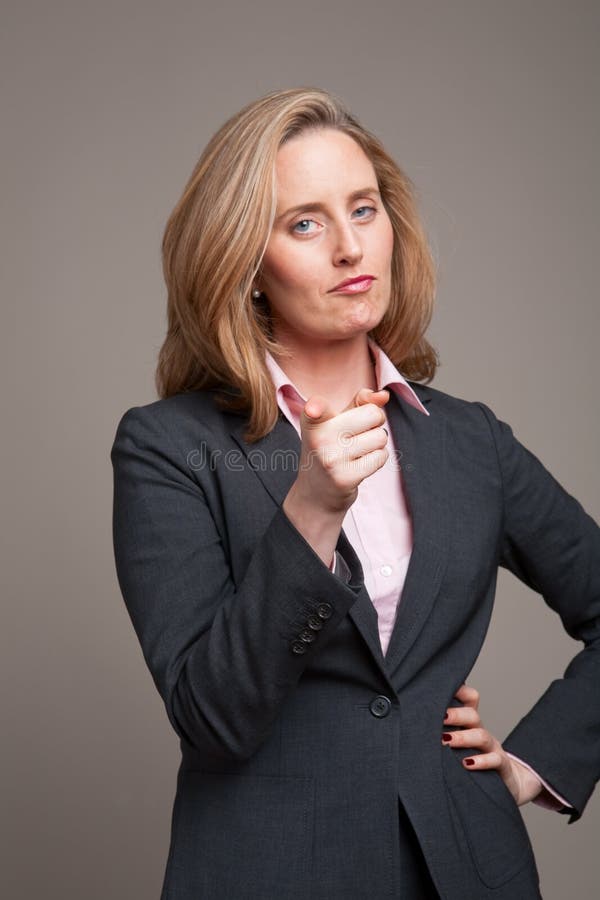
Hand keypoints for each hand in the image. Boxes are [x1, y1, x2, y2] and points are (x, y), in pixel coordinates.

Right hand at [293, 387, 390, 515]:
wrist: (317, 494)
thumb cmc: (331, 449)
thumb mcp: (338, 421)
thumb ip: (360, 402)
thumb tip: (384, 396)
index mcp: (312, 421)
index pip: (317, 406)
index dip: (316, 407)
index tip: (313, 410)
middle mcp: (319, 440)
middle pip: (372, 414)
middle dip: (374, 423)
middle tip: (356, 436)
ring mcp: (332, 460)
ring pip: (381, 437)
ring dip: (376, 444)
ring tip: (357, 452)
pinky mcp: (345, 478)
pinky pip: (381, 457)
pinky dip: (377, 459)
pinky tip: (360, 465)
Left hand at [441, 684, 542, 805]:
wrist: (509, 782)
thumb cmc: (472, 761)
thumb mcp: (459, 745)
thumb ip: (443, 732)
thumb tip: (414, 724)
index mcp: (470, 724)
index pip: (469, 699)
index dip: (459, 691)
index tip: (440, 691)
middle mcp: (480, 732)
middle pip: (472, 715)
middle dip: (455, 714)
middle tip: (439, 717)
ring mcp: (492, 748)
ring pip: (481, 736)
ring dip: (463, 737)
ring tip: (446, 741)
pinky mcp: (501, 766)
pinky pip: (494, 760)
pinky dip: (481, 761)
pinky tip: (467, 764)